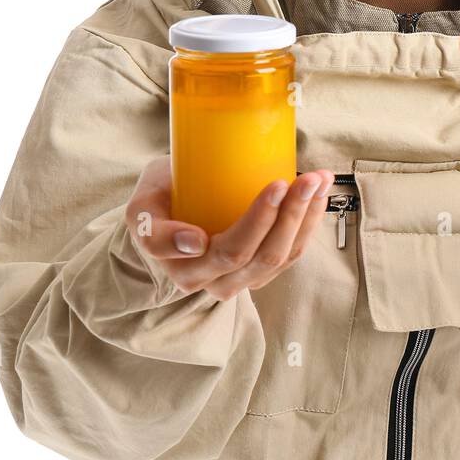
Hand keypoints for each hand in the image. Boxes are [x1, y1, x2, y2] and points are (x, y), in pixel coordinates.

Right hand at [125, 156, 335, 300]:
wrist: (166, 212)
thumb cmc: (157, 203)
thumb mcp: (140, 211)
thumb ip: (153, 232)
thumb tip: (194, 244)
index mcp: (186, 270)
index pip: (230, 251)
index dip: (258, 221)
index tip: (277, 185)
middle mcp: (216, 282)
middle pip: (264, 255)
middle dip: (292, 214)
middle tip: (308, 177)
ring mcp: (242, 278)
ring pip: (284, 256)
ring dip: (307, 217)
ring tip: (318, 180)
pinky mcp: (263, 269)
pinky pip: (293, 251)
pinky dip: (310, 222)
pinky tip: (318, 194)